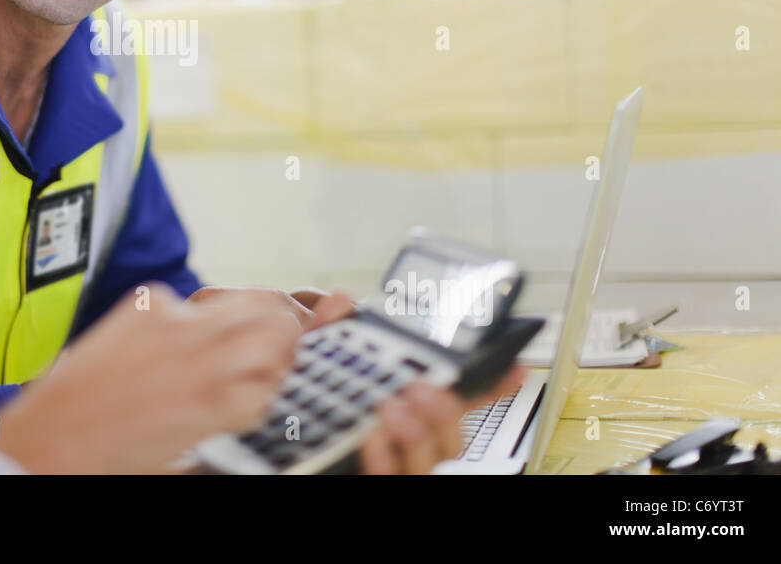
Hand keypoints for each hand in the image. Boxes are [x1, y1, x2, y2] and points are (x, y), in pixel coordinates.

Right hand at [0, 283, 300, 473]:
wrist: (48, 439)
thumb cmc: (75, 405)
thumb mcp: (120, 344)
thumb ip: (166, 336)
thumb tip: (211, 347)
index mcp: (158, 303)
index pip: (236, 298)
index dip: (255, 324)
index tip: (258, 344)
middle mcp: (183, 321)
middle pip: (268, 306)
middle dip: (282, 332)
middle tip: (277, 361)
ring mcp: (198, 357)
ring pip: (278, 341)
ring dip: (278, 365)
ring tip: (256, 389)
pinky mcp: (207, 400)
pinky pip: (263, 392)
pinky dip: (260, 404)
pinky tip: (234, 417)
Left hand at [300, 289, 527, 473]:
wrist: (265, 454)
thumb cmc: (292, 416)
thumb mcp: (307, 366)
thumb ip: (325, 333)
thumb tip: (343, 300)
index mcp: (399, 405)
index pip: (455, 397)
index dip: (490, 384)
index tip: (515, 367)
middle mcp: (402, 439)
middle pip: (451, 434)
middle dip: (446, 410)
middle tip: (423, 387)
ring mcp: (390, 464)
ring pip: (430, 460)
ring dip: (417, 432)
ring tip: (392, 408)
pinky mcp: (372, 480)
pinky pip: (390, 480)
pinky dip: (384, 458)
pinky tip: (370, 438)